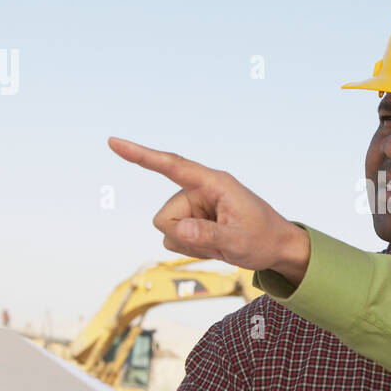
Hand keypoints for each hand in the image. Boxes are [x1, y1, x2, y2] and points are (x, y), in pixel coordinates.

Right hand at [108, 136, 311, 282]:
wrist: (277, 247)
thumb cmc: (263, 238)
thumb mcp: (239, 242)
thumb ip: (208, 236)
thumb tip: (178, 230)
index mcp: (213, 183)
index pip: (171, 165)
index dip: (141, 155)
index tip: (114, 143)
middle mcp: (199, 190)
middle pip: (165, 217)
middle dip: (184, 236)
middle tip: (217, 242)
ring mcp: (194, 205)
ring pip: (167, 230)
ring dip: (189, 244)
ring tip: (219, 243)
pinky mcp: (192, 219)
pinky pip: (174, 238)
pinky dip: (190, 248)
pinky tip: (213, 245)